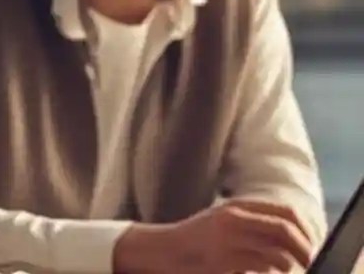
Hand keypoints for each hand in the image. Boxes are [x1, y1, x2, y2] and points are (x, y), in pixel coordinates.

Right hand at [112, 199, 312, 273]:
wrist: (161, 250)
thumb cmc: (194, 240)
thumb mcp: (221, 221)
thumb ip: (250, 223)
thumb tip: (289, 237)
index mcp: (236, 207)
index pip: (285, 212)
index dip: (305, 230)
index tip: (313, 245)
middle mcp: (233, 219)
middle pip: (285, 229)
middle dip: (305, 249)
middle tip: (311, 262)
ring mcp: (228, 240)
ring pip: (277, 252)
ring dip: (291, 265)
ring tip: (291, 271)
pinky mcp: (223, 261)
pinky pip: (261, 268)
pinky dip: (272, 273)